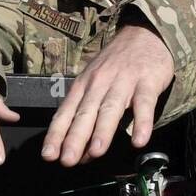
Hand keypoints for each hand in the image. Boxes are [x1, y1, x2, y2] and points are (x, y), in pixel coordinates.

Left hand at [42, 21, 174, 164]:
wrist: (145, 34)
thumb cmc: (116, 64)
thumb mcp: (94, 82)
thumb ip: (87, 114)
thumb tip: (80, 150)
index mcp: (83, 85)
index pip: (66, 113)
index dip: (56, 134)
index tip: (48, 155)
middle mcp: (99, 84)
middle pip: (85, 113)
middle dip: (75, 138)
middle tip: (67, 160)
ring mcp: (124, 82)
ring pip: (111, 108)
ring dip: (103, 131)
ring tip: (96, 151)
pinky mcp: (147, 82)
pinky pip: (144, 104)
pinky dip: (142, 122)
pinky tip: (139, 140)